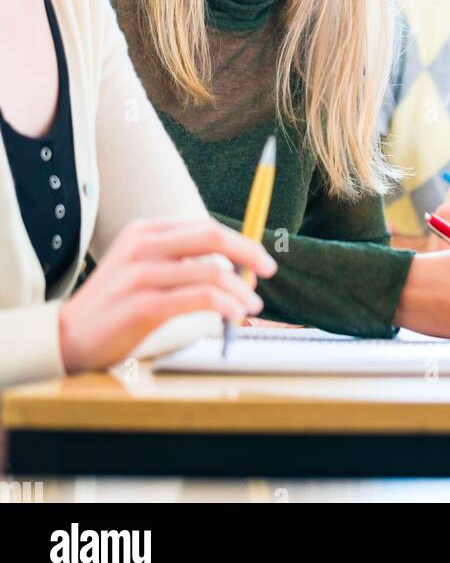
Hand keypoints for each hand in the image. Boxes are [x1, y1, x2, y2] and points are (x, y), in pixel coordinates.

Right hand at [59, 218, 276, 372]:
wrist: (67, 336)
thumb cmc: (114, 306)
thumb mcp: (143, 268)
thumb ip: (180, 260)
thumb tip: (234, 264)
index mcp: (146, 231)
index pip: (204, 226)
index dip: (239, 239)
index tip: (261, 256)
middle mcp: (144, 245)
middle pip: (211, 237)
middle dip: (247, 251)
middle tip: (269, 269)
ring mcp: (142, 273)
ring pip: (210, 272)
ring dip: (239, 290)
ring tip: (251, 306)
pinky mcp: (143, 304)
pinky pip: (198, 299)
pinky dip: (224, 306)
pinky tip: (234, 316)